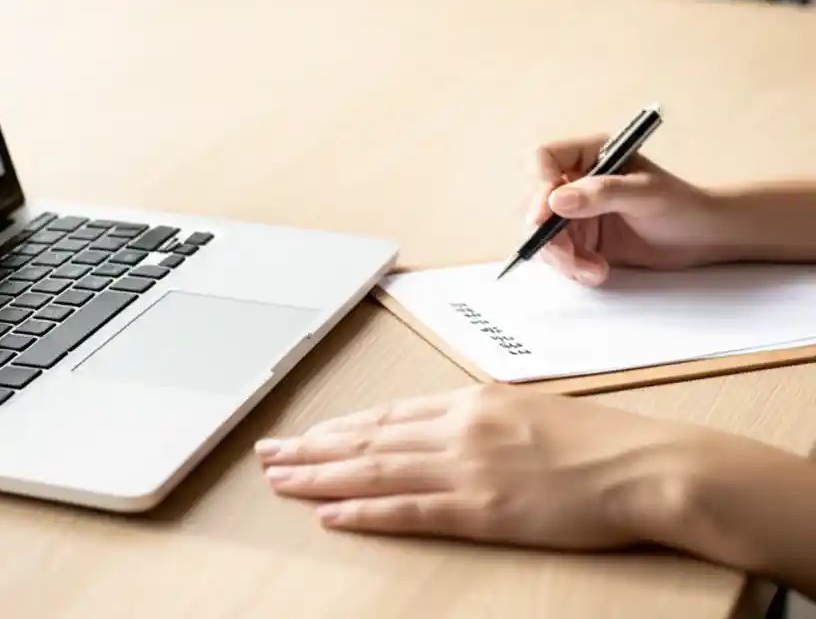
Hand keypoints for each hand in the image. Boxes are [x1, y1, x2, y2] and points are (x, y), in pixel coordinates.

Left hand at [256, 386, 815, 592]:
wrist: (648, 466)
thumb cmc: (600, 442)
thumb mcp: (531, 411)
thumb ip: (481, 419)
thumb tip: (444, 426)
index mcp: (472, 402)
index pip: (387, 415)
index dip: (339, 427)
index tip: (306, 433)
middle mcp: (459, 429)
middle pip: (367, 440)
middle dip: (310, 447)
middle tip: (267, 453)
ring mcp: (467, 469)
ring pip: (374, 471)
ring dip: (319, 475)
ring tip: (279, 479)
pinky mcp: (482, 510)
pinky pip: (408, 511)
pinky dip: (363, 512)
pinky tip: (330, 514)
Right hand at [527, 135, 722, 285]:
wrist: (702, 238)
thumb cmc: (682, 205)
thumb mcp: (645, 194)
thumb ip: (602, 194)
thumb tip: (555, 200)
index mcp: (591, 156)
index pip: (544, 159)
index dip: (539, 184)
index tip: (546, 213)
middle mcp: (577, 182)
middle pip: (536, 202)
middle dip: (547, 233)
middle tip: (567, 253)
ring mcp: (576, 213)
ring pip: (543, 234)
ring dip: (562, 256)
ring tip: (593, 269)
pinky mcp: (581, 240)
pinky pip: (559, 254)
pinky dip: (573, 267)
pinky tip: (598, 271)